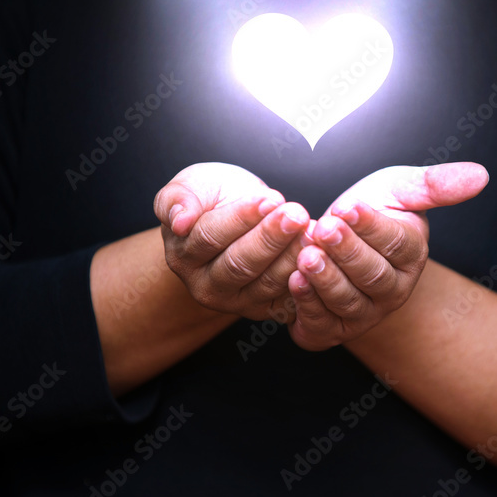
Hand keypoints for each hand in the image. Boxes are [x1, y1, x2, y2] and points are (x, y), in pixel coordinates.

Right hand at [153, 163, 309, 321]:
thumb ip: (176, 200)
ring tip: (312, 230)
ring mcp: (237, 302)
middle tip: (297, 215)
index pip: (210, 237)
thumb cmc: (211, 200)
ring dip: (292, 257)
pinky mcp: (266, 309)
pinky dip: (306, 277)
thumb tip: (179, 222)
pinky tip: (320, 254)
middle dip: (271, 238)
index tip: (271, 198)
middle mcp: (206, 286)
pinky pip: (288, 298)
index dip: (241, 218)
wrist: (233, 219)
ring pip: (266, 284)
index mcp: (183, 254)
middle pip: (239, 265)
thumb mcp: (188, 187)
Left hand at [287, 162, 488, 350]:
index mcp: (412, 254)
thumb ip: (434, 184)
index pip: (396, 242)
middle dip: (347, 252)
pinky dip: (306, 303)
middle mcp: (393, 290)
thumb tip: (481, 175)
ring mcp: (364, 314)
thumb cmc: (368, 211)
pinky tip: (293, 279)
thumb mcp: (398, 189)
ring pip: (348, 301)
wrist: (331, 242)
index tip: (348, 207)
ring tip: (307, 255)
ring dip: (326, 279)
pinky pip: (321, 323)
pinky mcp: (331, 330)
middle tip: (324, 229)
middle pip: (373, 275)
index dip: (371, 226)